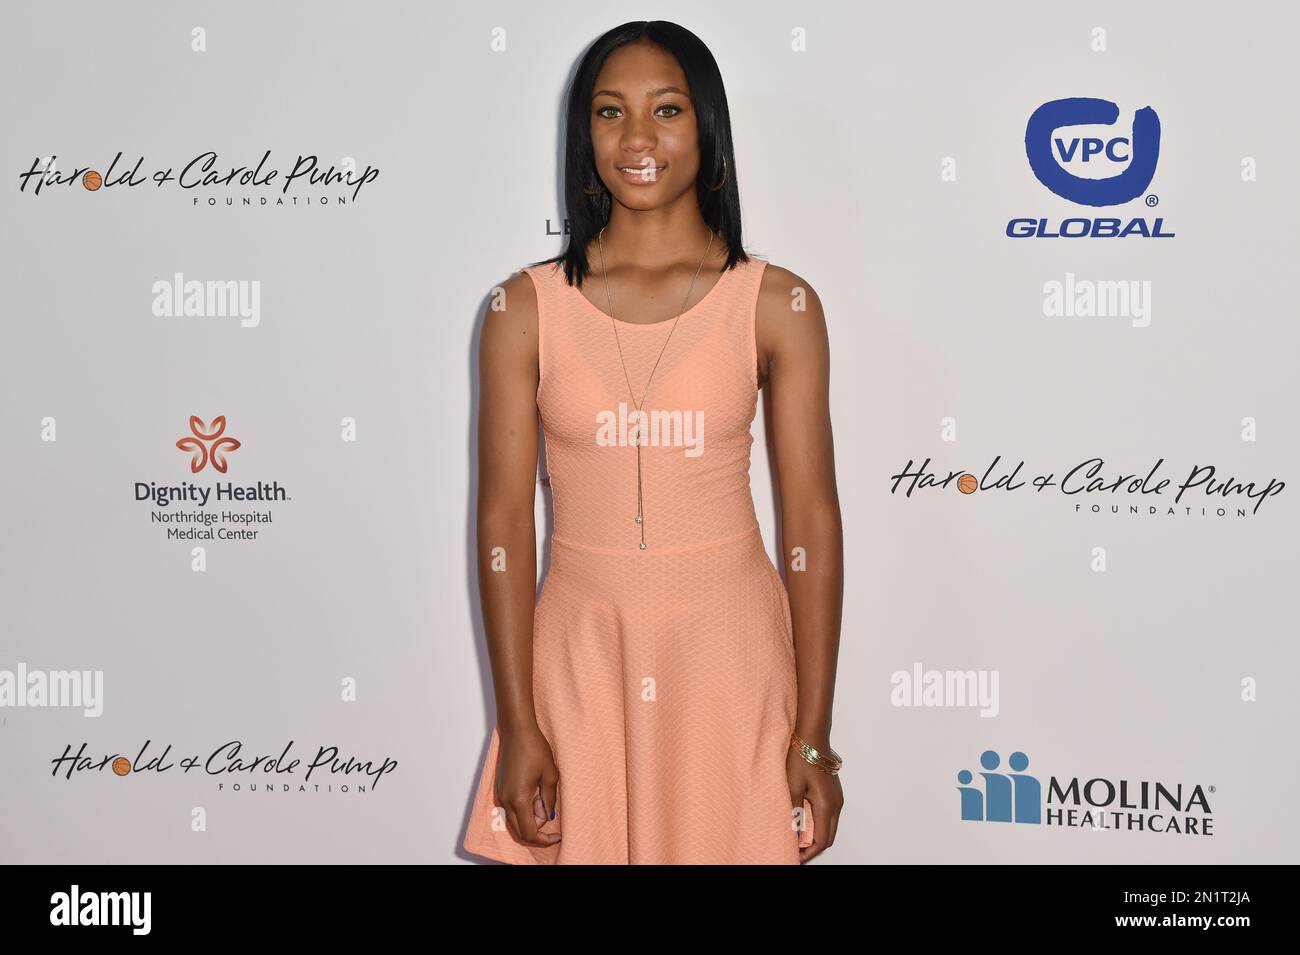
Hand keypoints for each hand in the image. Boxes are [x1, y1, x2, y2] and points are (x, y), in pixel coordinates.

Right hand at [495, 724, 560, 847]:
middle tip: (553, 819)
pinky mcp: (501, 788)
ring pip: (515, 821)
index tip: (557, 836)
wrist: (517, 731)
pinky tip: (535, 795)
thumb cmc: (534, 749)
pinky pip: (511, 809)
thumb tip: (549, 815)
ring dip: (530, 819)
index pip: (529, 833)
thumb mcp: (550, 775)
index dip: (544, 839)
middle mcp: (506, 801)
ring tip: (544, 801)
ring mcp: (501, 795)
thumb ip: (549, 799)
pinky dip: (524, 811)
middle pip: (520, 831)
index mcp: (518, 800)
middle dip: (537, 831)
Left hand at [787, 732, 842, 862]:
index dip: (809, 853)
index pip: (821, 840)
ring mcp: (837, 798)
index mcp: (827, 806)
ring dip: (816, 836)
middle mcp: (836, 805)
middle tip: (795, 851)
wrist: (812, 738)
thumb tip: (793, 834)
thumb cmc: (801, 759)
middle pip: (828, 837)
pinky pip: (829, 816)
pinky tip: (804, 823)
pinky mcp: (834, 793)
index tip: (795, 857)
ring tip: (798, 839)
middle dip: (813, 848)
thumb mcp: (792, 787)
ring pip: (830, 827)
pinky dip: (819, 825)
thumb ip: (794, 812)